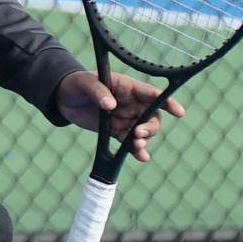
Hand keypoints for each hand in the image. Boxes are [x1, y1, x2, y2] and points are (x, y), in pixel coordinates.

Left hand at [54, 70, 185, 160]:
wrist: (62, 98)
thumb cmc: (76, 84)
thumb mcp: (84, 83)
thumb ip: (98, 92)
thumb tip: (111, 105)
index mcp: (127, 87)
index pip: (152, 94)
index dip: (167, 102)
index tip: (179, 112)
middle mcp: (131, 103)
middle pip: (152, 117)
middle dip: (151, 127)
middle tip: (139, 134)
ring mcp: (125, 118)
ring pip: (143, 132)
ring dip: (144, 140)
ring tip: (137, 146)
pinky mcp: (116, 131)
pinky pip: (130, 143)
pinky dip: (136, 151)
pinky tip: (141, 158)